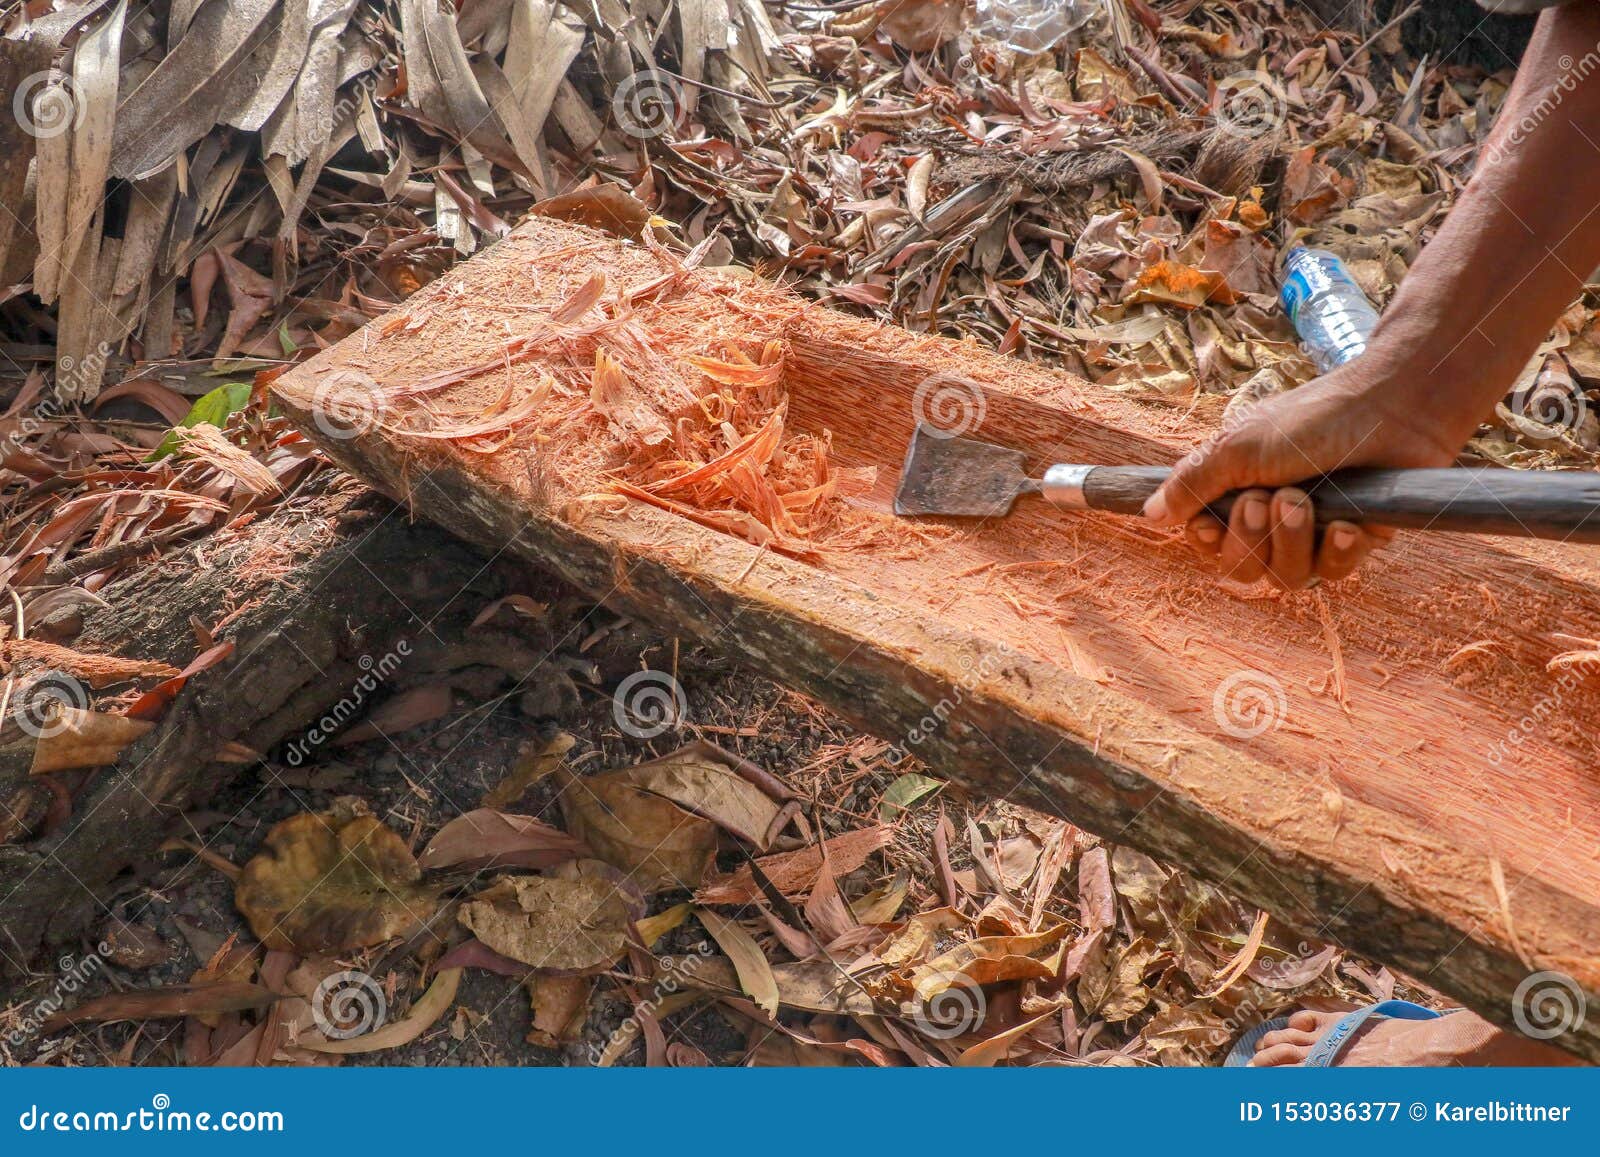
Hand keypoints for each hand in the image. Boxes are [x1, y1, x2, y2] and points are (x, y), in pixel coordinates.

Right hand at [1142, 355, 1475, 588]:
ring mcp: (1314, 533)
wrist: (1392, 410)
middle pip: (1242, 569)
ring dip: (1292, 540)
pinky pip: (1333, 573)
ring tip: (1306, 502)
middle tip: (1269, 499)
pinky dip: (1336, 550)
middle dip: (1252, 538)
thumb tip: (1149, 513)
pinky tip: (1347, 524)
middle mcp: (1273, 519)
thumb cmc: (1311, 419)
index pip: (1208, 543)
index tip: (1212, 523)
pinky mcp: (1355, 542)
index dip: (1209, 541)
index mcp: (1239, 492)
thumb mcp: (1238, 447)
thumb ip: (1192, 482)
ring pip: (1286, 577)